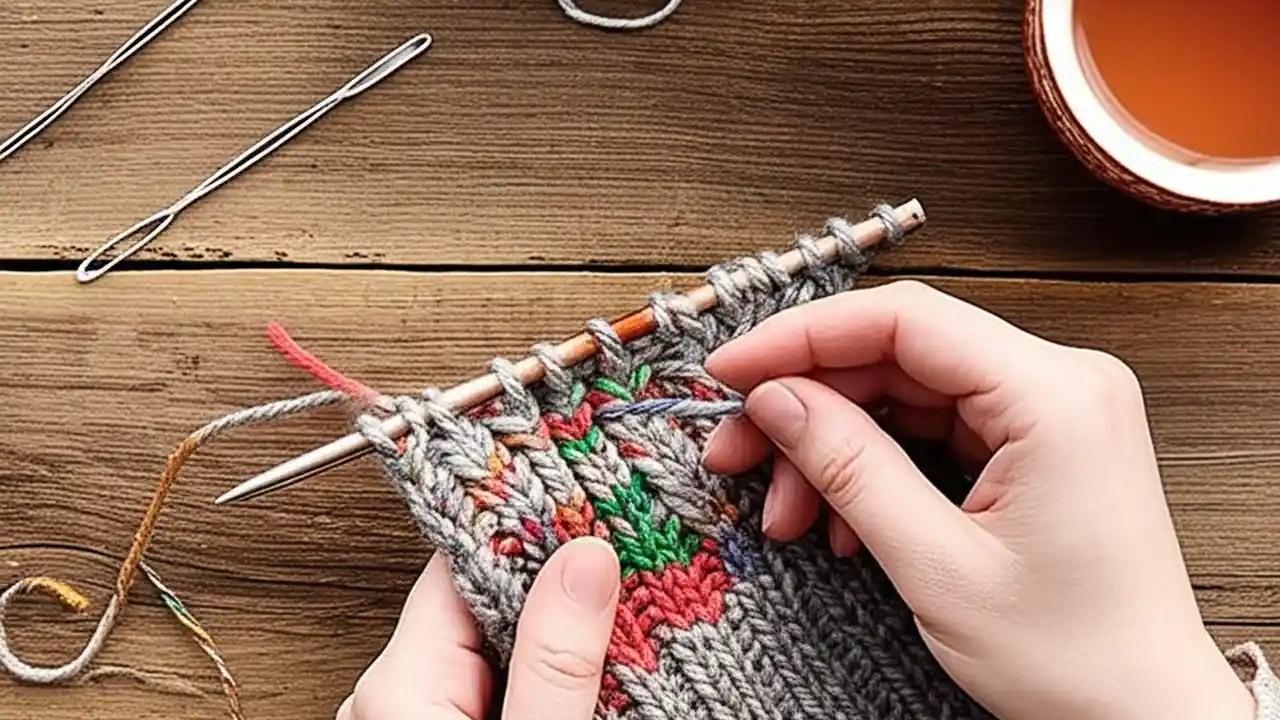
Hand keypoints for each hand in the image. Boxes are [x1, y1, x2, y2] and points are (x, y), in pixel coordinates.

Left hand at [337, 537, 619, 719]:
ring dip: (549, 632)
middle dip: (551, 582)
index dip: (529, 527)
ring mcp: (410, 717)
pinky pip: (488, 684)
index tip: (586, 505)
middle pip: (477, 600)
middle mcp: (390, 695)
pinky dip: (534, 671)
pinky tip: (584, 667)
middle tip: (625, 555)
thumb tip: (585, 561)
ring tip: (621, 605)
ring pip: (488, 645)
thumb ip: (556, 662)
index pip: (462, 562)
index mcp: (400, 683)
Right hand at [702, 281, 1254, 719]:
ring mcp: (1050, 413)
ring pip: (903, 395)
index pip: (903, 320)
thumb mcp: (937, 565)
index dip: (801, 336)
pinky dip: (875, 469)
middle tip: (736, 450)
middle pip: (896, 356)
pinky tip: (841, 520)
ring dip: (833, 447)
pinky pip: (930, 430)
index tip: (731, 369)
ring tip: (787, 512)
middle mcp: (1061, 385)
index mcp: (1056, 396)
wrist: (1144, 719)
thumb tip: (775, 398)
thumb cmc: (1073, 658)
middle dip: (807, 404)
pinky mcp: (1035, 445)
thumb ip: (850, 466)